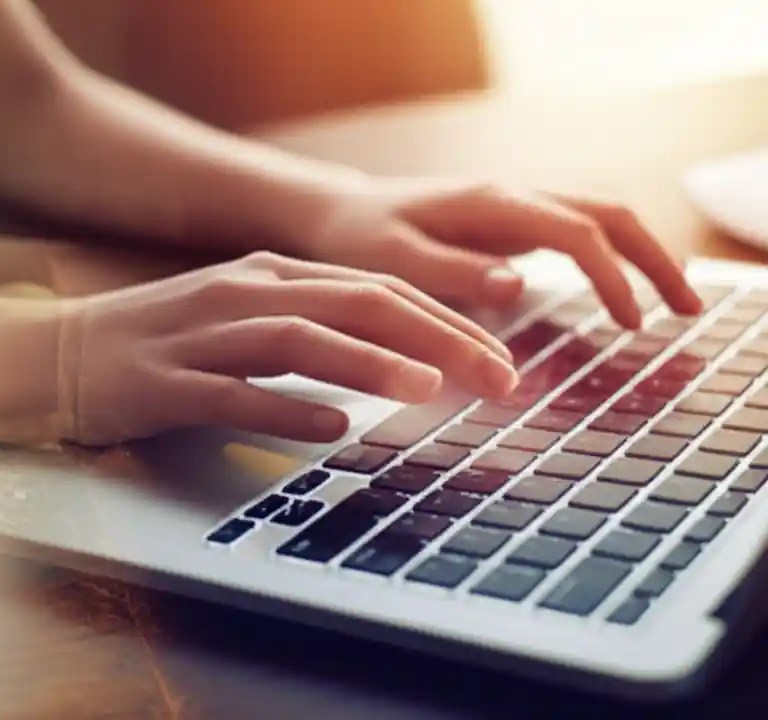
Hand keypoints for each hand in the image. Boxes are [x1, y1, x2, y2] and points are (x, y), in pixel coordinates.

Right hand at [55, 251, 518, 444]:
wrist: (56, 352)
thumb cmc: (161, 342)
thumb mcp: (241, 316)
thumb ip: (312, 326)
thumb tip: (399, 357)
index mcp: (268, 275)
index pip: (377, 290)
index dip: (447, 322)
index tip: (501, 360)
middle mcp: (241, 294)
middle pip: (355, 307)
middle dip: (437, 340)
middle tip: (499, 380)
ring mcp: (200, 337)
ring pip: (298, 340)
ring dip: (368, 364)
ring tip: (429, 390)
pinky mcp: (163, 383)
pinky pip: (232, 394)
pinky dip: (284, 408)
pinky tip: (330, 429)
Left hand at [299, 178, 702, 328]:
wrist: (336, 213)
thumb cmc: (359, 239)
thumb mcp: (393, 261)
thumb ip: (453, 271)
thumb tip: (518, 285)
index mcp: (490, 203)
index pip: (575, 233)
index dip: (611, 276)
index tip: (630, 322)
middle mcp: (512, 196)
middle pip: (608, 213)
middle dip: (654, 259)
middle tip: (688, 311)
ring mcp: (514, 205)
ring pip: (600, 217)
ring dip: (643, 254)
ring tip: (675, 306)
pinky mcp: (510, 221)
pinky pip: (578, 230)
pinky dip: (613, 256)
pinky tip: (624, 291)